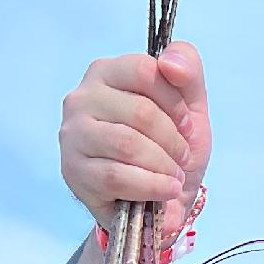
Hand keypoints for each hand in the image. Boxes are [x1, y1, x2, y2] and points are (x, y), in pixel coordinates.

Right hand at [60, 41, 210, 233]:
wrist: (162, 200)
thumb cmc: (169, 146)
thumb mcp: (190, 103)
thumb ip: (187, 67)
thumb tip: (169, 63)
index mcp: (106, 72)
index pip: (144, 71)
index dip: (175, 102)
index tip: (186, 125)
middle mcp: (81, 99)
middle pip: (140, 111)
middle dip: (173, 140)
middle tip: (183, 157)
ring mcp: (73, 135)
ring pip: (127, 145)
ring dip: (163, 165)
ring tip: (174, 176)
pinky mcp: (73, 172)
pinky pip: (117, 177)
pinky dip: (152, 186)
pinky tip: (165, 190)